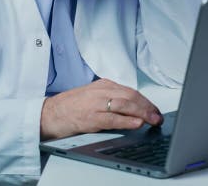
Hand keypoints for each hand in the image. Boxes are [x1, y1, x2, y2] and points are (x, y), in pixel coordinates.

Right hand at [40, 78, 163, 140]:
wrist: (49, 113)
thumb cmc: (71, 106)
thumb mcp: (93, 96)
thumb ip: (110, 98)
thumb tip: (132, 108)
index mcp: (103, 85)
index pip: (131, 91)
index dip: (146, 101)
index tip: (155, 109)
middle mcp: (101, 91)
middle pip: (131, 96)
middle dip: (148, 106)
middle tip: (158, 116)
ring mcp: (96, 103)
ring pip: (125, 105)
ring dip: (143, 113)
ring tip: (153, 120)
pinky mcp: (90, 117)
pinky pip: (113, 118)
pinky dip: (127, 120)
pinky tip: (137, 123)